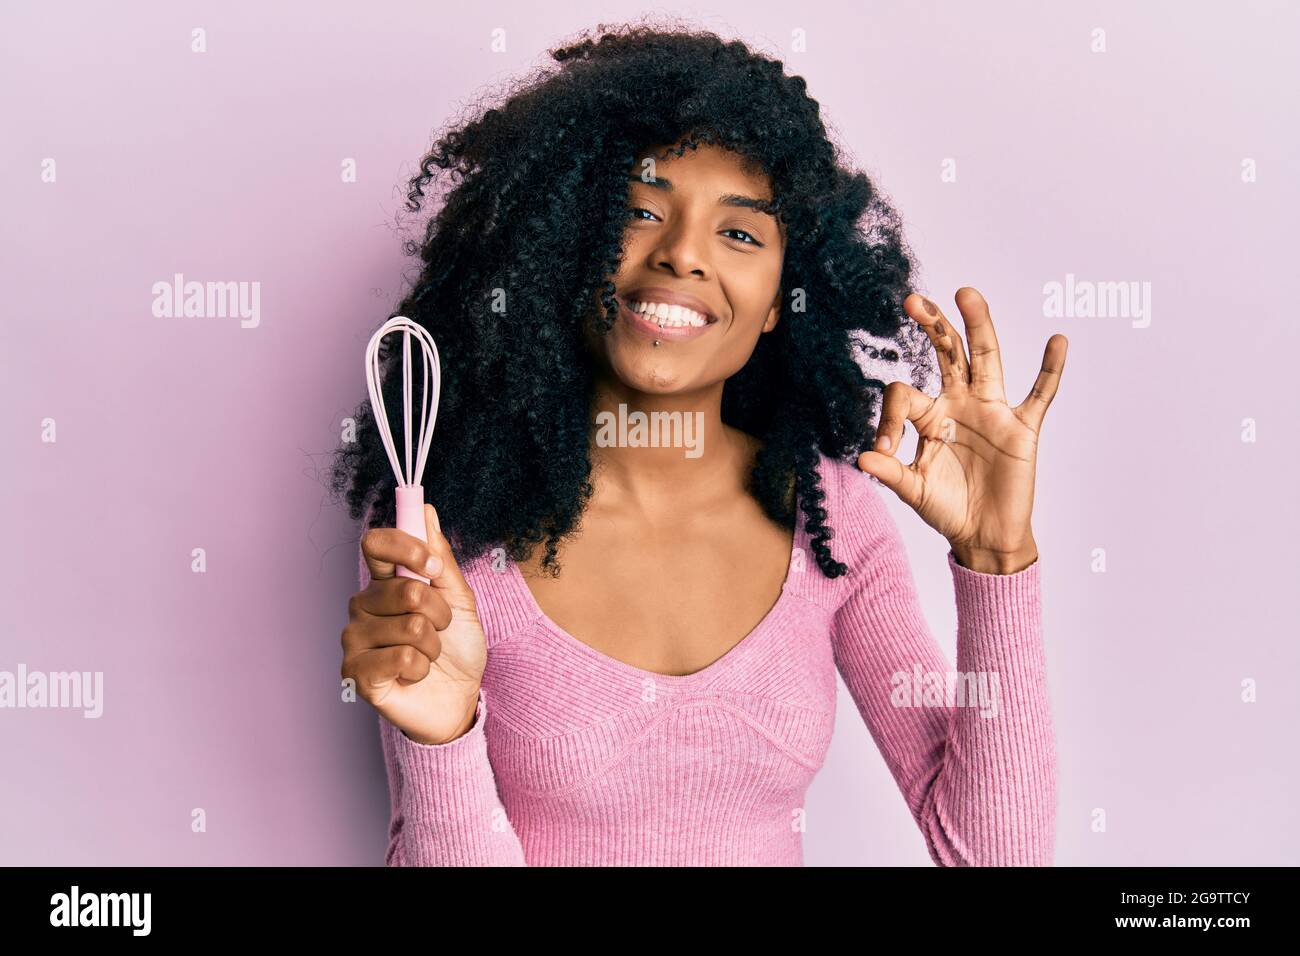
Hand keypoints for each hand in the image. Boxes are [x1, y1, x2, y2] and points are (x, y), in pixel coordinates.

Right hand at [341, 503, 486, 743]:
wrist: (460, 699)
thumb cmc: (457, 648)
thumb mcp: (460, 599)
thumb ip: (441, 559)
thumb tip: (426, 512)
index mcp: (384, 581)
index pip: (375, 543)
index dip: (406, 547)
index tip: (434, 568)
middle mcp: (363, 606)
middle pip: (404, 589)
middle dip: (439, 612)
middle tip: (440, 629)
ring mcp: (355, 639)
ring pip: (409, 626)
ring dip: (434, 644)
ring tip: (429, 655)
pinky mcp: (356, 673)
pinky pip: (401, 657)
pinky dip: (421, 667)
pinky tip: (414, 675)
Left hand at [856, 288, 1066, 573]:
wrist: (984, 535)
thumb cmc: (946, 509)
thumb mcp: (913, 491)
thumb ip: (891, 472)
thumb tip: (861, 458)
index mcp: (928, 415)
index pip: (903, 395)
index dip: (888, 418)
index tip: (883, 449)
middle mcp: (959, 403)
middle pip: (946, 354)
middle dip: (932, 327)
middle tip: (913, 300)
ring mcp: (992, 411)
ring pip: (986, 359)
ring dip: (978, 326)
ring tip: (966, 294)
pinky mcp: (1022, 428)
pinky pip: (1040, 394)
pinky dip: (1051, 370)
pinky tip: (1057, 341)